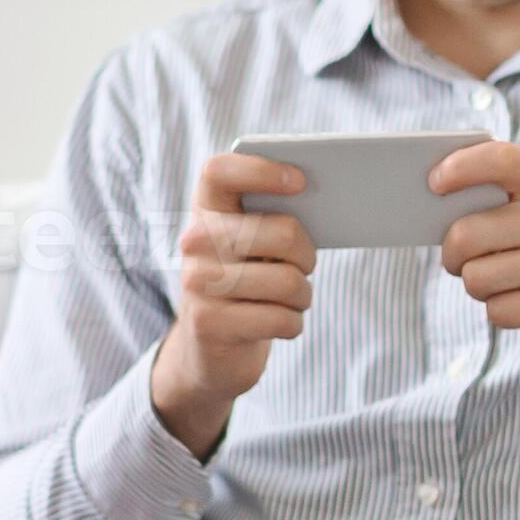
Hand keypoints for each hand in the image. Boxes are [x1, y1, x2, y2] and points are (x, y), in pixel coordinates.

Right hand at [152, 154, 316, 458]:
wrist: (209, 350)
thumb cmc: (247, 283)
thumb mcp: (253, 247)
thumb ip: (273, 218)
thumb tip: (325, 199)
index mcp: (205, 210)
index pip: (219, 171)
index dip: (261, 170)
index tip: (301, 181)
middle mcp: (194, 242)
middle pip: (282, 233)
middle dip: (308, 255)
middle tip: (306, 265)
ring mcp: (198, 283)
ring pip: (287, 281)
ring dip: (302, 295)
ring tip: (293, 298)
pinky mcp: (209, 323)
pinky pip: (281, 318)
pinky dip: (292, 323)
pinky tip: (279, 323)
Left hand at [432, 142, 519, 394]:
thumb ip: (508, 202)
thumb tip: (438, 206)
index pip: (501, 159)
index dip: (459, 167)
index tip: (433, 183)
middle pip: (466, 233)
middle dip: (453, 254)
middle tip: (461, 261)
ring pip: (475, 277)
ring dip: (480, 288)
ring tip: (507, 284)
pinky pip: (496, 310)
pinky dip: (502, 312)